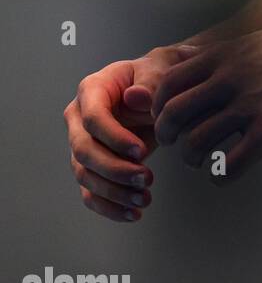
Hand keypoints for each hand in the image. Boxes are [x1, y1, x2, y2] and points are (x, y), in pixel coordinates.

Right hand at [64, 43, 201, 222]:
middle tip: (146, 178)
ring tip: (144, 199)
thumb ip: (151, 82)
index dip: (114, 138)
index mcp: (92, 89)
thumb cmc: (158, 75)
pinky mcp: (91, 166)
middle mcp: (79, 118)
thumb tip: (135, 97)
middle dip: (114, 169)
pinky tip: (133, 214)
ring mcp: (82, 143)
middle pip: (84, 151)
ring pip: (85, 176)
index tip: (142, 151)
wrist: (162, 92)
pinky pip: (90, 193)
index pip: (93, 118)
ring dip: (114, 192)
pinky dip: (109, 207)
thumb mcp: (161, 69)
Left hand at [151, 26, 261, 180]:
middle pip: (173, 115)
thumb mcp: (260, 39)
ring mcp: (251, 106)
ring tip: (203, 159)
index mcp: (228, 54)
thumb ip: (224, 53)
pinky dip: (218, 175)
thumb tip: (188, 59)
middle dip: (167, 136)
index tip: (167, 117)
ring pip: (194, 144)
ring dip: (191, 159)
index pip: (169, 83)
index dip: (159, 106)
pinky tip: (227, 170)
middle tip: (177, 143)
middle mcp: (233, 77)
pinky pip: (226, 166)